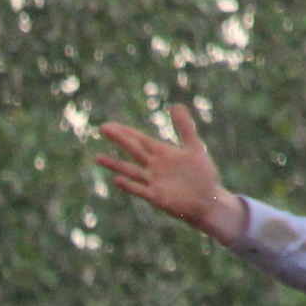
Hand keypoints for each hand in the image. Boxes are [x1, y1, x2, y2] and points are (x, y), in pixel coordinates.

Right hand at [91, 105, 247, 243]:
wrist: (208, 201)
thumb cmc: (203, 175)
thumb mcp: (195, 148)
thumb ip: (185, 128)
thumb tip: (176, 105)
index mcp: (162, 152)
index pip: (140, 139)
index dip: (126, 131)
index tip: (110, 125)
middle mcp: (154, 165)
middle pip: (133, 149)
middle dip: (119, 139)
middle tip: (103, 128)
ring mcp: (153, 181)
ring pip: (129, 170)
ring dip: (114, 164)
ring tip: (97, 158)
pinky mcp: (155, 196)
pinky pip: (139, 190)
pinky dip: (128, 185)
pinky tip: (116, 179)